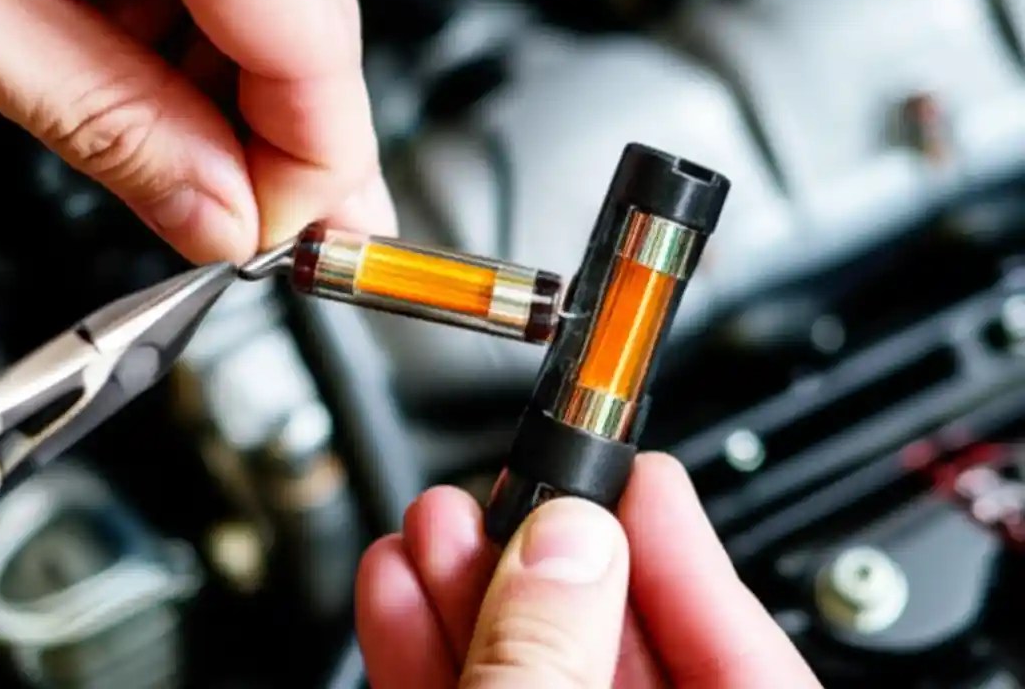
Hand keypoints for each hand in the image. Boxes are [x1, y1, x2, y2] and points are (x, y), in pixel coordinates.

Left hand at [0, 0, 394, 263]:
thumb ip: (102, 117)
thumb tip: (214, 215)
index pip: (315, 40)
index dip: (312, 163)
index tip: (275, 242)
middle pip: (309, 12)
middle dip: (279, 132)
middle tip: (241, 222)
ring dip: (229, 82)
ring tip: (167, 151)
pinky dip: (184, 16)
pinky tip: (132, 61)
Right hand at [356, 453, 824, 687]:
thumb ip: (552, 661)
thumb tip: (568, 545)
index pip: (749, 664)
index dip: (691, 556)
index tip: (644, 477)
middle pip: (617, 651)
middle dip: (547, 557)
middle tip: (516, 486)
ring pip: (525, 675)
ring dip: (468, 593)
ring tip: (433, 523)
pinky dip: (424, 651)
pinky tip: (396, 589)